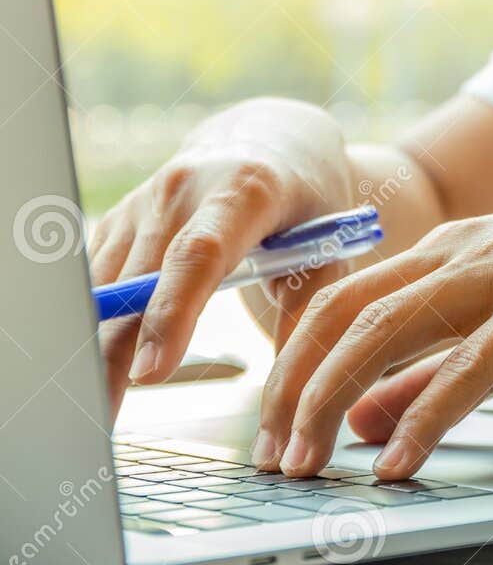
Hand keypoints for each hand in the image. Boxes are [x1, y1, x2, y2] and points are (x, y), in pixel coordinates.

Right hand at [89, 99, 354, 412]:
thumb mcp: (329, 253)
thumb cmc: (308, 206)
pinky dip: (91, 324)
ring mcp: (144, 201)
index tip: (152, 372)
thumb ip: (311, 320)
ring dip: (94, 348)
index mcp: (244, 190)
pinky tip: (91, 369)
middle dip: (114, 353)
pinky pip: (97, 278)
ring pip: (105, 286)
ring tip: (93, 408)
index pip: (199, 255)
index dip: (173, 313)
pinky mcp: (121, 218)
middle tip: (104, 419)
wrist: (273, 145)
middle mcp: (183, 189)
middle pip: (137, 282)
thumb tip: (291, 402)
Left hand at [256, 176, 492, 479]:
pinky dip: (424, 417)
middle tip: (274, 456)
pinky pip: (469, 364)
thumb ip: (433, 369)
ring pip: (385, 329)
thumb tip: (360, 416)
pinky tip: (400, 459)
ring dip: (331, 400)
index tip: (271, 423)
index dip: (291, 364)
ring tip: (310, 461)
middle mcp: (460, 253)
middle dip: (292, 389)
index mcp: (446, 255)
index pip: (338, 301)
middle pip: (343, 314)